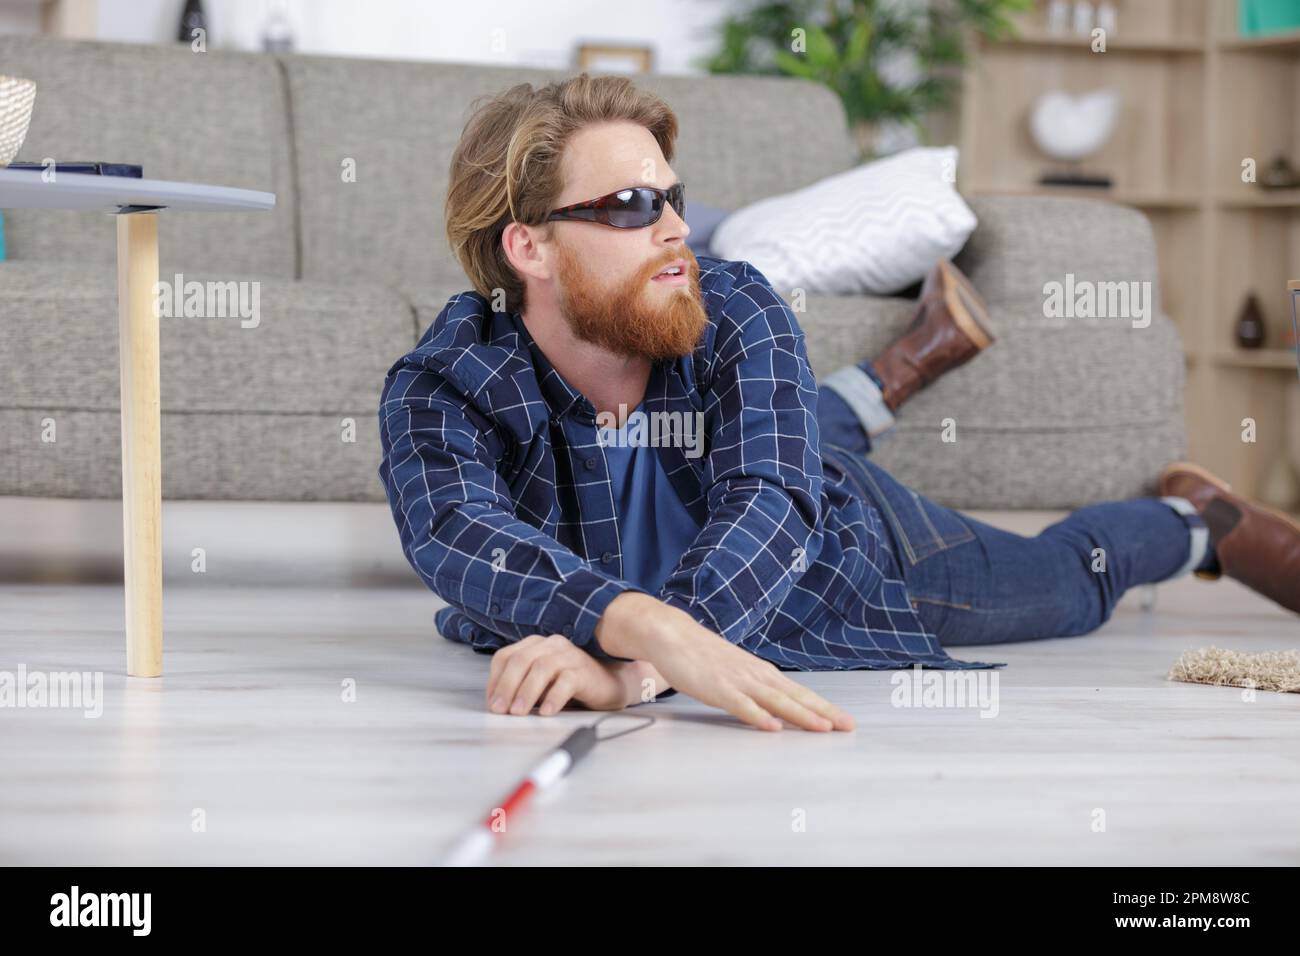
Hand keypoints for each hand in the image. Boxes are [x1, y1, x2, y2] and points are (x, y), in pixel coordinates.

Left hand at [486, 634, 626, 715]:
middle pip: (521, 660)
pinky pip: (566, 681)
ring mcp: (569, 655)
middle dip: (506, 686)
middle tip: (500, 710)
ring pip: (542, 668)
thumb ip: (519, 686)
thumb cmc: (569, 684)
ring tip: (518, 712)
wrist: (607, 684)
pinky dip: (553, 697)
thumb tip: (496, 704)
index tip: (492, 704)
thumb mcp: (539, 683)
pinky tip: (546, 712)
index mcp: (535, 645)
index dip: (495, 681)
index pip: (506, 657)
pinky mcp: (584, 670)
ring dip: (526, 692)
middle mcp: (551, 645)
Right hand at [596, 592, 853, 732]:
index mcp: (761, 672)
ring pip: (775, 701)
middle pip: (795, 696)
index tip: (845, 720)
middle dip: (823, 712)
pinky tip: (772, 727)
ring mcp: (738, 681)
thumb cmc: (703, 656)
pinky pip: (741, 706)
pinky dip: (757, 716)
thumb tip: (774, 707)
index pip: (799, 692)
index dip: (823, 707)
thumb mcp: (736, 671)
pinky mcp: (717, 689)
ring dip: (800, 715)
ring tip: (822, 728)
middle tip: (848, 726)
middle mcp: (756, 675)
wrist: (672, 636)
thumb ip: (755, 688)